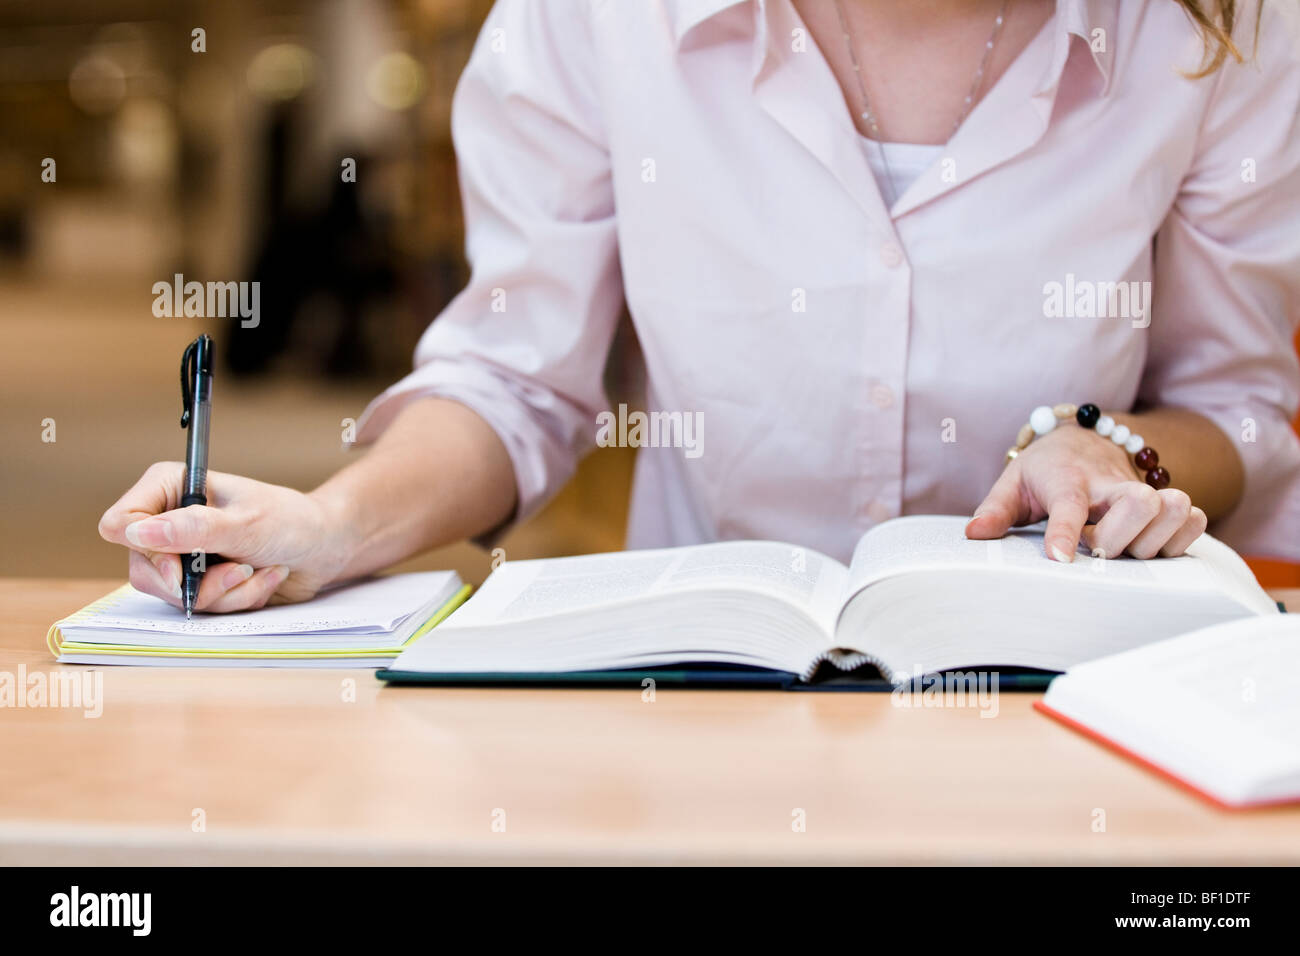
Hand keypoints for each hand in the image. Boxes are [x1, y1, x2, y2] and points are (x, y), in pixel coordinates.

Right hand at [98, 463, 353, 611]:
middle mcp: (169, 521)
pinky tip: (264, 577)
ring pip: (175, 596)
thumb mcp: (245, 523)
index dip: (145, 551)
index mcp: (170, 488)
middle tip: (238, 572)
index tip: (180, 568)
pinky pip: (204, 606)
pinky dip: (238, 599)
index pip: (119, 524)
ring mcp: (184, 554)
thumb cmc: (291, 521)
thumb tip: (136, 532)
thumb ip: (194, 529)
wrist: (326, 546)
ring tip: (258, 570)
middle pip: (143, 571)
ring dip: (225, 592)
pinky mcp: (203, 581)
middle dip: (196, 584)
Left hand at [964, 423, 1206, 560]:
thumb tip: (973, 536)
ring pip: (1172, 511)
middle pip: (1139, 504)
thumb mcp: (1013, 483)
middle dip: (1120, 538)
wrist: (1085, 441)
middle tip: (1096, 549)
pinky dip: (1181, 540)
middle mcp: (1110, 484)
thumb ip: (994, 510)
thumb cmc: (1045, 470)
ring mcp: (1142, 493)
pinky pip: (1195, 521)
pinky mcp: (1165, 507)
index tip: (1060, 560)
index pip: (1069, 505)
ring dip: (1150, 543)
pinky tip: (1152, 548)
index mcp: (1067, 479)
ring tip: (1122, 550)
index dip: (1066, 533)